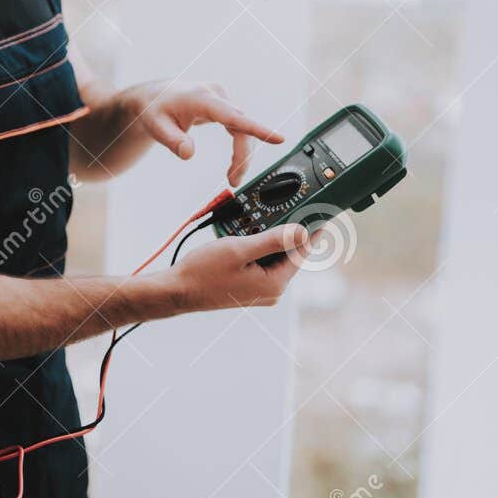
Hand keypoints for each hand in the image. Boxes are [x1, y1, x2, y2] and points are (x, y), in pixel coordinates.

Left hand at [122, 80, 283, 185]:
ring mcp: (222, 99)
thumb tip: (188, 154)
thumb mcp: (156, 126)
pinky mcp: (224, 106)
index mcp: (202, 97)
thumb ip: (172, 140)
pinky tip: (234, 164)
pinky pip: (239, 128)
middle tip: (234, 181)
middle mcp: (216, 95)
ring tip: (233, 177)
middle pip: (241, 126)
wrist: (153, 97)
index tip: (278, 139)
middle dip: (243, 155)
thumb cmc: (154, 110)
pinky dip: (239, 147)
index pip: (233, 116)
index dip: (256, 129)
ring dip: (242, 154)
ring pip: (243, 129)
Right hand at [162, 224, 311, 312]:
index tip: (319, 211)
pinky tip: (247, 236)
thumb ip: (272, 240)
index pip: (302, 252)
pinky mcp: (250, 287)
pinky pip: (262, 264)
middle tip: (288, 207)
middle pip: (290, 255)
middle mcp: (272, 290)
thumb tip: (302, 232)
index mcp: (274, 283)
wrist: (177, 291)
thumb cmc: (203, 272)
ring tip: (261, 220)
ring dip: (269, 239)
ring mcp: (261, 290)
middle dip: (287, 232)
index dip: (311, 229)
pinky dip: (258, 248)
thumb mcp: (239, 249)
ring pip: (275, 258)